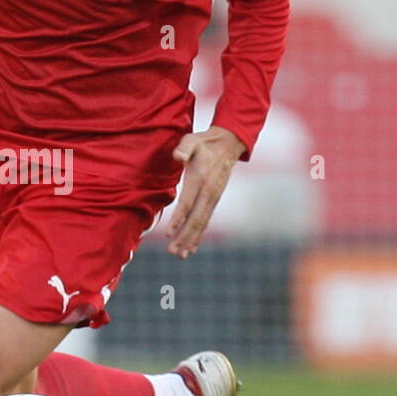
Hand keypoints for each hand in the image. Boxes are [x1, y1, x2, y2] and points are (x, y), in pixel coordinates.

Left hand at [165, 125, 245, 257]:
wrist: (228, 144)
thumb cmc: (204, 142)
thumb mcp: (192, 140)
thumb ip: (184, 148)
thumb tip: (177, 157)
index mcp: (200, 179)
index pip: (188, 202)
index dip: (178, 218)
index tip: (168, 233)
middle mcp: (209, 192)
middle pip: (196, 219)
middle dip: (184, 237)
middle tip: (172, 252)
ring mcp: (213, 198)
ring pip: (202, 223)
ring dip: (191, 240)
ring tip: (180, 255)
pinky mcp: (214, 201)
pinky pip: (206, 221)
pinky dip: (198, 235)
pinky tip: (191, 248)